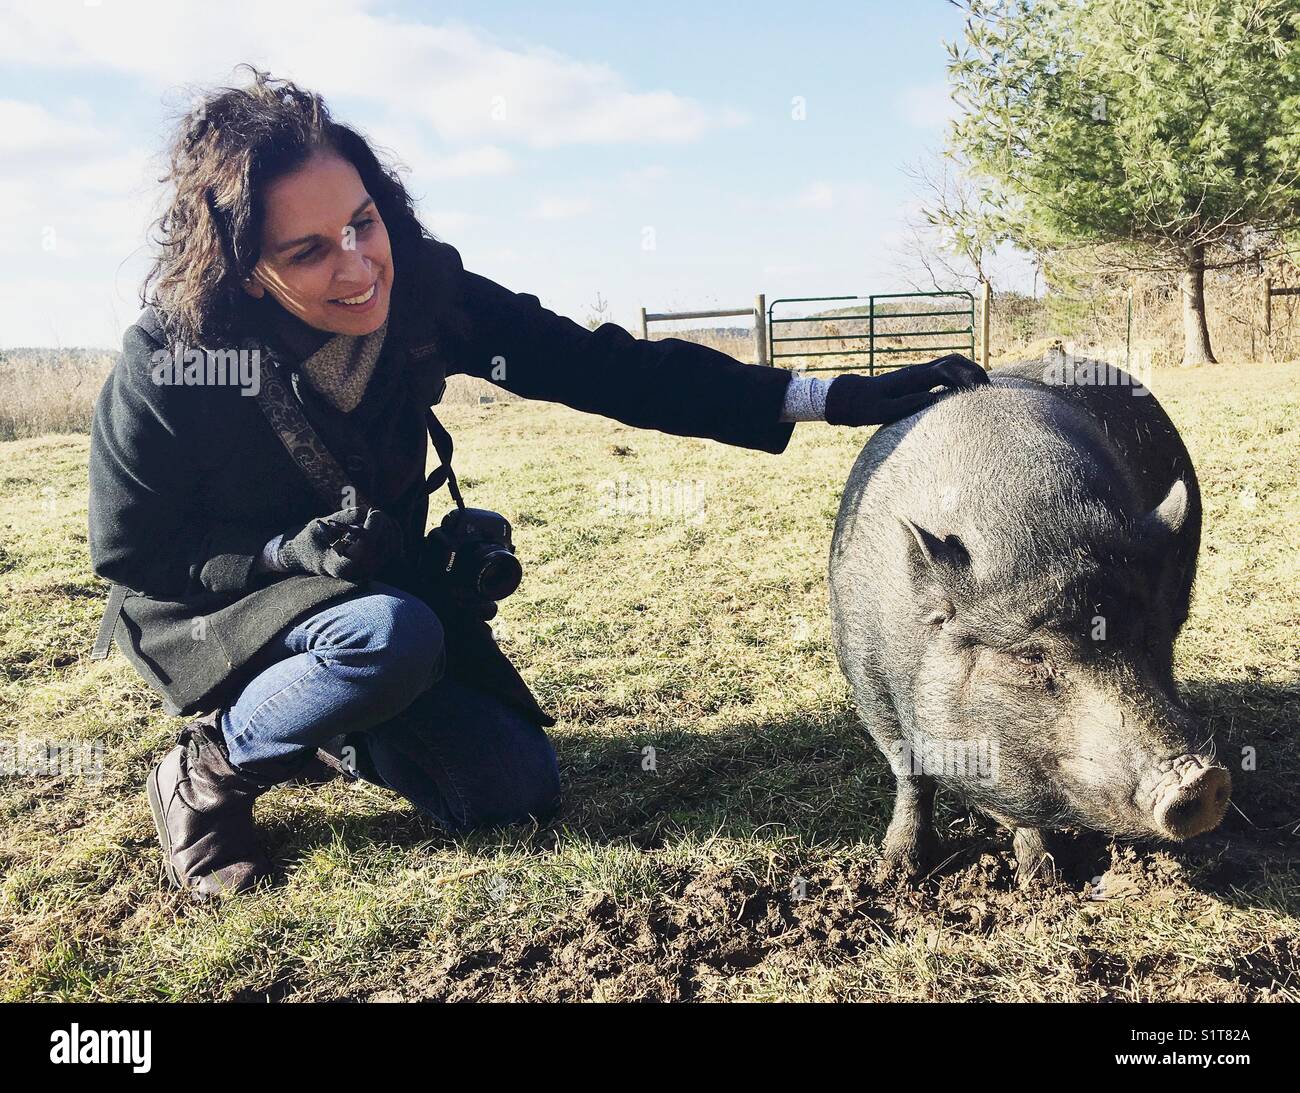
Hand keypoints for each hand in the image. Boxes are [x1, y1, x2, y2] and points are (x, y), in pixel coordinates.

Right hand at [278, 506, 403, 580]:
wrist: (312, 557)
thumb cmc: (311, 541)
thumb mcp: (317, 527)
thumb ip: (341, 519)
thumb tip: (363, 510)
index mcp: (341, 566)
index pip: (366, 545)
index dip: (372, 525)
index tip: (371, 510)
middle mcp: (359, 572)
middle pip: (382, 541)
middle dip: (379, 521)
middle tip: (370, 511)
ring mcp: (372, 570)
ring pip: (392, 542)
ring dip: (385, 524)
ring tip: (372, 517)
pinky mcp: (380, 564)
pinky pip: (396, 544)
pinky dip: (392, 529)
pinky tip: (381, 522)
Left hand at [824, 353, 988, 426]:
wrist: (851, 398)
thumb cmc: (866, 407)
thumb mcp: (884, 410)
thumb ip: (907, 404)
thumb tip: (932, 398)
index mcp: (913, 377)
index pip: (947, 369)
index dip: (966, 377)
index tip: (980, 390)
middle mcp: (918, 370)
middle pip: (954, 361)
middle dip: (975, 371)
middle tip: (990, 390)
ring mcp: (919, 372)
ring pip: (951, 364)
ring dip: (970, 372)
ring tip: (984, 390)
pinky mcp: (919, 379)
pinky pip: (945, 373)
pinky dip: (961, 378)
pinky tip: (968, 392)